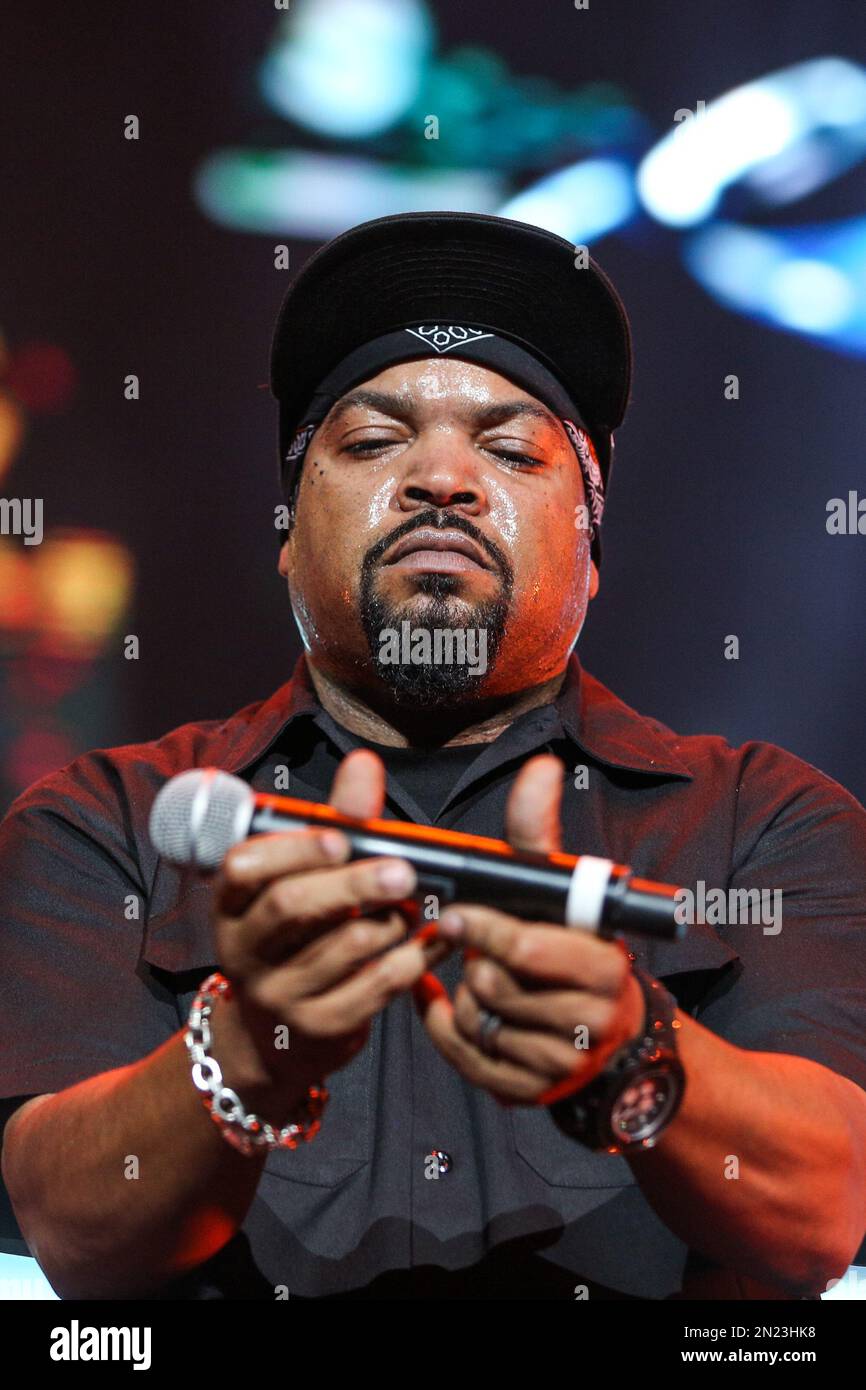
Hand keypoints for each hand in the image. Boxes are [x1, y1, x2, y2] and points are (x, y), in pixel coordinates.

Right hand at [210, 749, 436, 1115]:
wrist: (276, 1036)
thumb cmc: (299, 933)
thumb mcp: (307, 878)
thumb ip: (338, 821)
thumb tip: (364, 763)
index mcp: (232, 902)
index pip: (242, 867)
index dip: (292, 849)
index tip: (340, 838)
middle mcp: (243, 949)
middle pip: (290, 907)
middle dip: (352, 884)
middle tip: (404, 871)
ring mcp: (277, 994)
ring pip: (340, 949)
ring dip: (390, 922)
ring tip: (416, 906)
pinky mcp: (317, 1029)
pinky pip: (372, 991)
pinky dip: (412, 961)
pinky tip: (435, 943)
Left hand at [415, 754, 645, 1105]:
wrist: (605, 1032)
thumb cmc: (569, 942)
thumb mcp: (559, 889)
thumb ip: (538, 834)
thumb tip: (540, 767)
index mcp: (602, 962)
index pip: (526, 948)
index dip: (484, 931)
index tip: (453, 915)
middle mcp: (591, 1019)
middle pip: (493, 986)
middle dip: (472, 962)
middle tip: (464, 942)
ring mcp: (561, 1063)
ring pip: (477, 1021)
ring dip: (463, 995)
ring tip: (475, 974)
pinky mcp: (530, 1091)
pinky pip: (464, 1057)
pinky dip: (445, 1027)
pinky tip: (444, 1003)